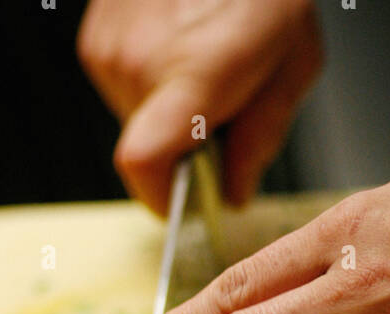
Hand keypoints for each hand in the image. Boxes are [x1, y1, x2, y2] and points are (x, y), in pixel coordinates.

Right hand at [77, 0, 321, 213]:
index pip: (144, 162)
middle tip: (221, 109)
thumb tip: (234, 192)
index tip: (178, 204)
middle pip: (146, 146)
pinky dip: (152, 79)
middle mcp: (140, 61)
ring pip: (133, 117)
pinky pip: (121, 83)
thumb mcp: (294, 61)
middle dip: (183, 145)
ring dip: (168, 108)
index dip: (157, 198)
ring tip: (204, 63)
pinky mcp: (94, 32)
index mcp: (194, 73)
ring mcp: (110, 44)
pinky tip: (182, 44)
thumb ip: (263, 138)